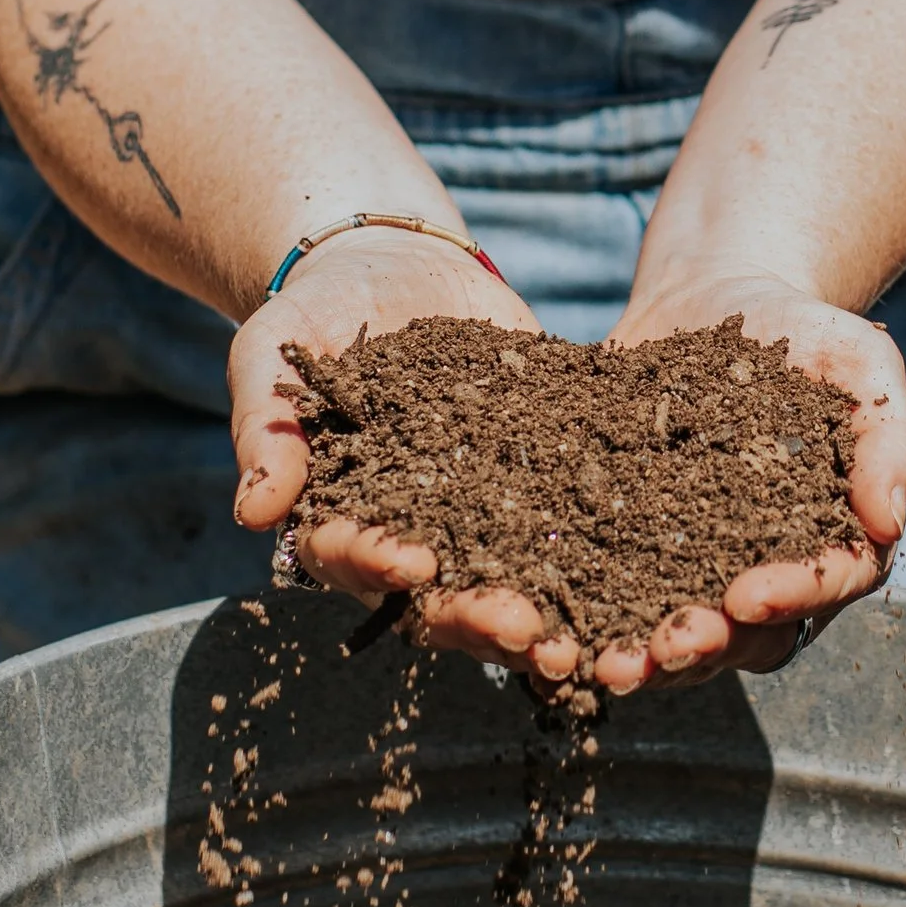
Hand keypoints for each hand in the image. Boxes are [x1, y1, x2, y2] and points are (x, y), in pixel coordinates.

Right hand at [228, 231, 574, 671]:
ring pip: (522, 586)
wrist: (394, 264)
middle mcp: (421, 541)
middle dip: (484, 620)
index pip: (358, 565)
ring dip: (555, 618)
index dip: (382, 568)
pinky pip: (582, 528)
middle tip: (523, 631)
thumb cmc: (313, 314)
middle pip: (447, 600)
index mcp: (346, 525)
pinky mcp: (549, 484)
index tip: (413, 562)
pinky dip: (613, 555)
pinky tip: (653, 564)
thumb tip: (252, 512)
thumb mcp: (274, 357)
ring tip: (588, 641)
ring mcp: (490, 520)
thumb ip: (266, 430)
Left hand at [597, 268, 905, 693]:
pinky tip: (553, 628)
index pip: (826, 585)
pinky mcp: (635, 556)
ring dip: (645, 658)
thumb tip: (891, 525)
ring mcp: (701, 572)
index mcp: (836, 539)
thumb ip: (888, 439)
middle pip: (750, 635)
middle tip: (666, 647)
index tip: (747, 597)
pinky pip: (616, 602)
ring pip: (682, 638)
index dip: (790, 597)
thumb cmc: (805, 333)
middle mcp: (773, 574)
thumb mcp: (861, 364)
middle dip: (708, 646)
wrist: (713, 298)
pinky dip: (589, 624)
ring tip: (604, 663)